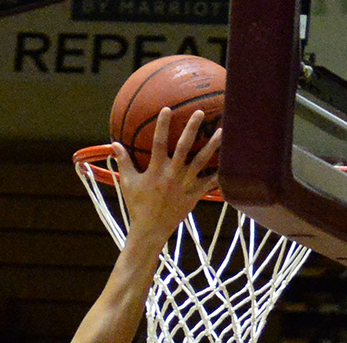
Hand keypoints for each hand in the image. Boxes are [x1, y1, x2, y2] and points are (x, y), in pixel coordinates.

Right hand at [112, 108, 221, 247]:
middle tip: (200, 112)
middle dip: (191, 129)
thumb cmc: (138, 205)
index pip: (158, 143)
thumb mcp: (127, 183)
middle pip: (184, 147)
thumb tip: (114, 144)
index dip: (162, 125)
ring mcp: (185, 185)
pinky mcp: (194, 195)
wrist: (151, 229)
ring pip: (201, 162)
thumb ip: (123, 162)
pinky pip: (210, 183)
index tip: (167, 109)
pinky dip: (220, 173)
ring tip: (222, 131)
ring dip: (212, 146)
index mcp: (155, 170)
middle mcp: (172, 175)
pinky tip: (232, 162)